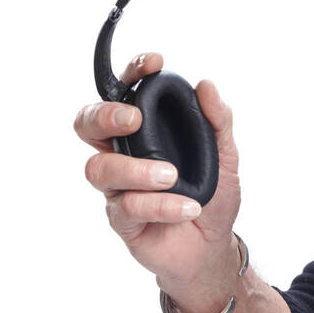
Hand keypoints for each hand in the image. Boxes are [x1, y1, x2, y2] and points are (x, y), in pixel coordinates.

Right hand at [74, 52, 243, 312]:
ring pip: (100, 168)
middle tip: (134, 119)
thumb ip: (218, 122)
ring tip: (173, 176)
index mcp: (145, 132)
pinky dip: (160, 205)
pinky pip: (127, 207)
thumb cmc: (212, 196)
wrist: (212, 248)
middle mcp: (124, 154)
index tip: (155, 63)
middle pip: (88, 125)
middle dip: (105, 115)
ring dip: (137, 169)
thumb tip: (207, 86)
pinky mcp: (121, 220)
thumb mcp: (225, 157)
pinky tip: (188, 208)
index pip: (126, 94)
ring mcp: (118, 187)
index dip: (132, 74)